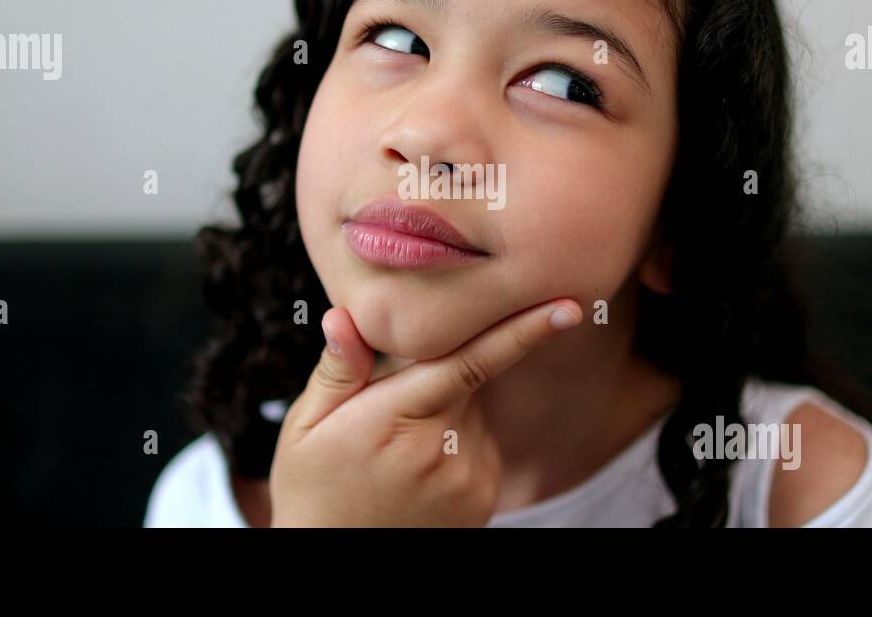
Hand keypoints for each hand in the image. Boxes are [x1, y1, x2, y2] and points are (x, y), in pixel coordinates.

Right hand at [268, 299, 581, 526]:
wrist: (337, 561)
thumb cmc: (315, 487)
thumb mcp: (305, 427)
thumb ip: (338, 370)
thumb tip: (342, 317)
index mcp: (391, 419)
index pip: (468, 363)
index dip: (520, 333)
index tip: (566, 310)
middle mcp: (440, 448)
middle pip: (464, 376)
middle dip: (433, 374)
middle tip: (384, 408)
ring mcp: (468, 475)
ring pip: (472, 409)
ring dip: (444, 410)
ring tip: (395, 449)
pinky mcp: (483, 494)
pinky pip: (480, 441)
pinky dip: (456, 439)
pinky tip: (417, 467)